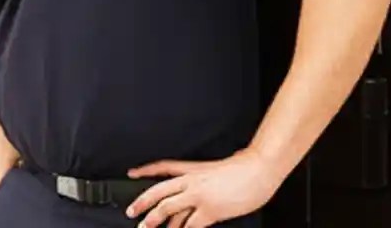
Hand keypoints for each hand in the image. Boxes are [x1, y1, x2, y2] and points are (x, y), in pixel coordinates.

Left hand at [124, 148, 283, 227]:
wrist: (258, 169)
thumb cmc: (243, 168)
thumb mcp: (216, 168)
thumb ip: (203, 177)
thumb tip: (197, 187)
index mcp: (193, 169)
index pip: (162, 167)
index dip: (145, 170)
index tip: (132, 173)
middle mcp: (191, 182)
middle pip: (159, 191)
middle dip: (143, 203)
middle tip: (131, 212)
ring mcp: (199, 196)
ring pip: (168, 209)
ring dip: (156, 221)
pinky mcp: (210, 210)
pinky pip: (190, 225)